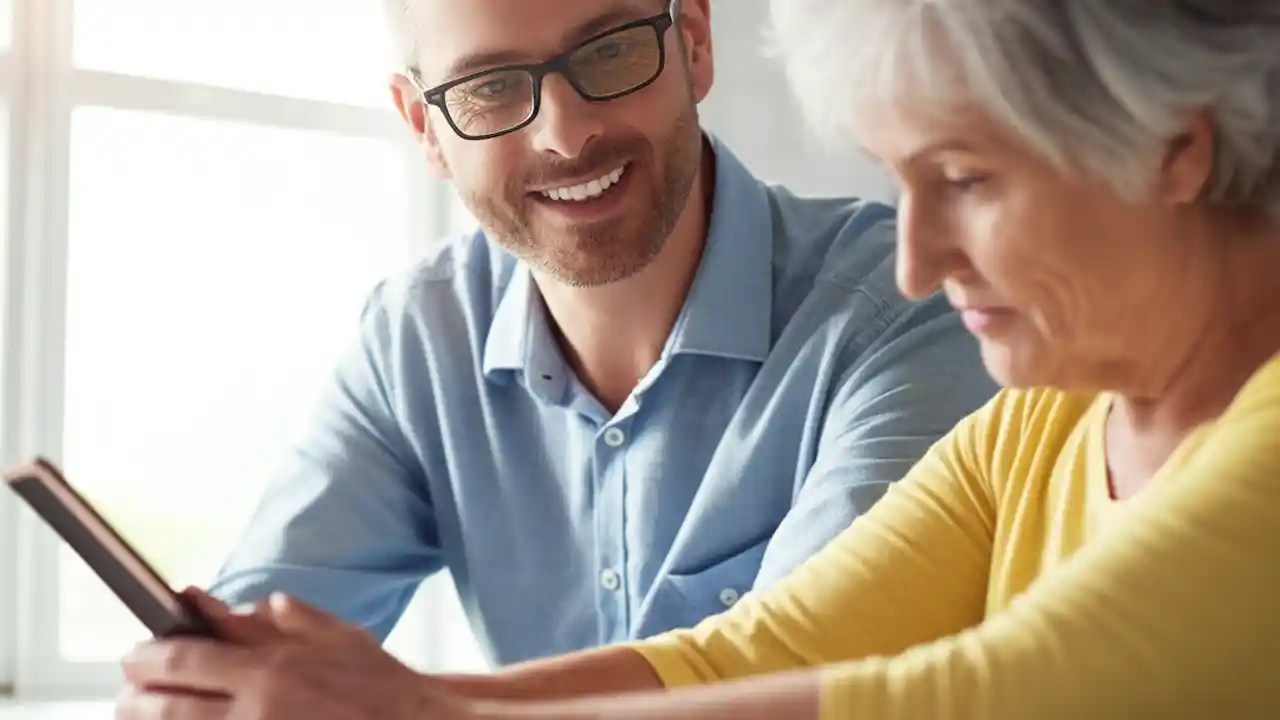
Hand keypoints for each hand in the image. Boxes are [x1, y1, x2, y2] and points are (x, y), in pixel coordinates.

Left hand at [116, 589, 475, 719]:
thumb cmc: (379, 683)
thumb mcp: (334, 635)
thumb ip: (280, 618)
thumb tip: (232, 605)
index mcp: (272, 669)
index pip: (184, 661)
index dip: (147, 658)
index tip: (134, 656)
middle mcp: (258, 709)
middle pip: (167, 707)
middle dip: (136, 697)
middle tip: (128, 691)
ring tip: (145, 710)